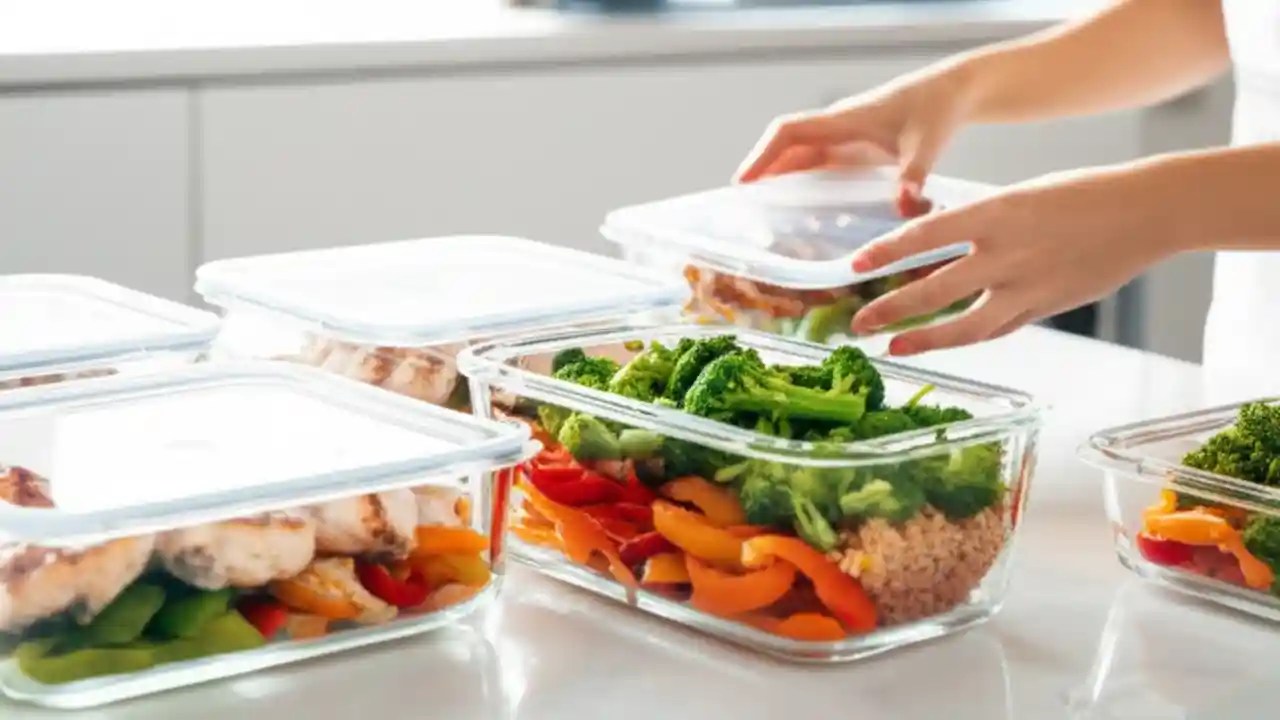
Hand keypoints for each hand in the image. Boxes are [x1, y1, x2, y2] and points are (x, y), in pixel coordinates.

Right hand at [734, 63, 974, 198]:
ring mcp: (844, 139)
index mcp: (844, 120)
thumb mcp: (928, 143)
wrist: (955, 92)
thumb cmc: (938, 109)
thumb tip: (906, 208)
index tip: (744, 184)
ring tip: (762, 216)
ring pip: (799, 158)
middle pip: (785, 148)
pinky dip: (802, 186)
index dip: (762, 156)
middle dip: (761, 174)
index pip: (789, 132)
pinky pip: (818, 167)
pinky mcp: (855, 150)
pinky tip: (801, 214)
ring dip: (779, 181)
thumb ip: (915, 175)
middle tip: (743, 210)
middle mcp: (837, 128)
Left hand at [848, 166, 1178, 355]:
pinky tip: (940, 343)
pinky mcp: (1045, 308)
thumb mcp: (1018, 197)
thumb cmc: (1080, 195)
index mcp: (996, 211)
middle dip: (890, 308)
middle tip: (857, 322)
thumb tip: (932, 248)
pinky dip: (965, 337)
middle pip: (934, 289)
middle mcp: (1006, 252)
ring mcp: (1027, 286)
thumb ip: (976, 225)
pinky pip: (996, 329)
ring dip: (923, 339)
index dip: (886, 252)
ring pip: (964, 324)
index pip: (925, 235)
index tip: (854, 264)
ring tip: (890, 346)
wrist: (1144, 211)